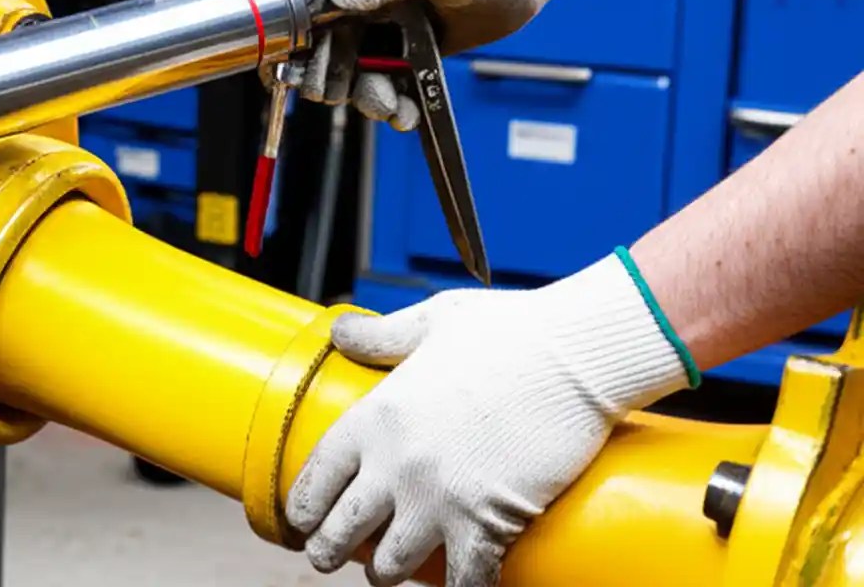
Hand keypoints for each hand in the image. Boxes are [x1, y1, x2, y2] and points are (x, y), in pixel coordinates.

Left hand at [284, 254, 691, 586]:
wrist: (578, 353)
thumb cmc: (509, 331)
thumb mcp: (431, 322)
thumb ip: (381, 335)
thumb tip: (340, 333)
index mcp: (374, 418)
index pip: (315, 481)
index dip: (304, 510)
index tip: (304, 521)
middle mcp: (395, 465)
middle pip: (341, 534)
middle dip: (331, 552)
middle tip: (335, 557)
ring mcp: (439, 499)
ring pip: (390, 567)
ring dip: (388, 573)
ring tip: (391, 570)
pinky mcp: (488, 523)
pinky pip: (462, 582)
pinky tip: (461, 585)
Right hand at [300, 0, 610, 129]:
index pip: (313, 6)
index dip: (306, 45)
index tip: (308, 76)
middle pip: (330, 47)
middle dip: (340, 80)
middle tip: (350, 96)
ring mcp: (387, 23)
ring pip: (359, 72)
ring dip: (370, 98)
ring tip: (393, 110)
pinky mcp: (410, 46)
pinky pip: (390, 82)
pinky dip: (396, 103)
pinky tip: (407, 114)